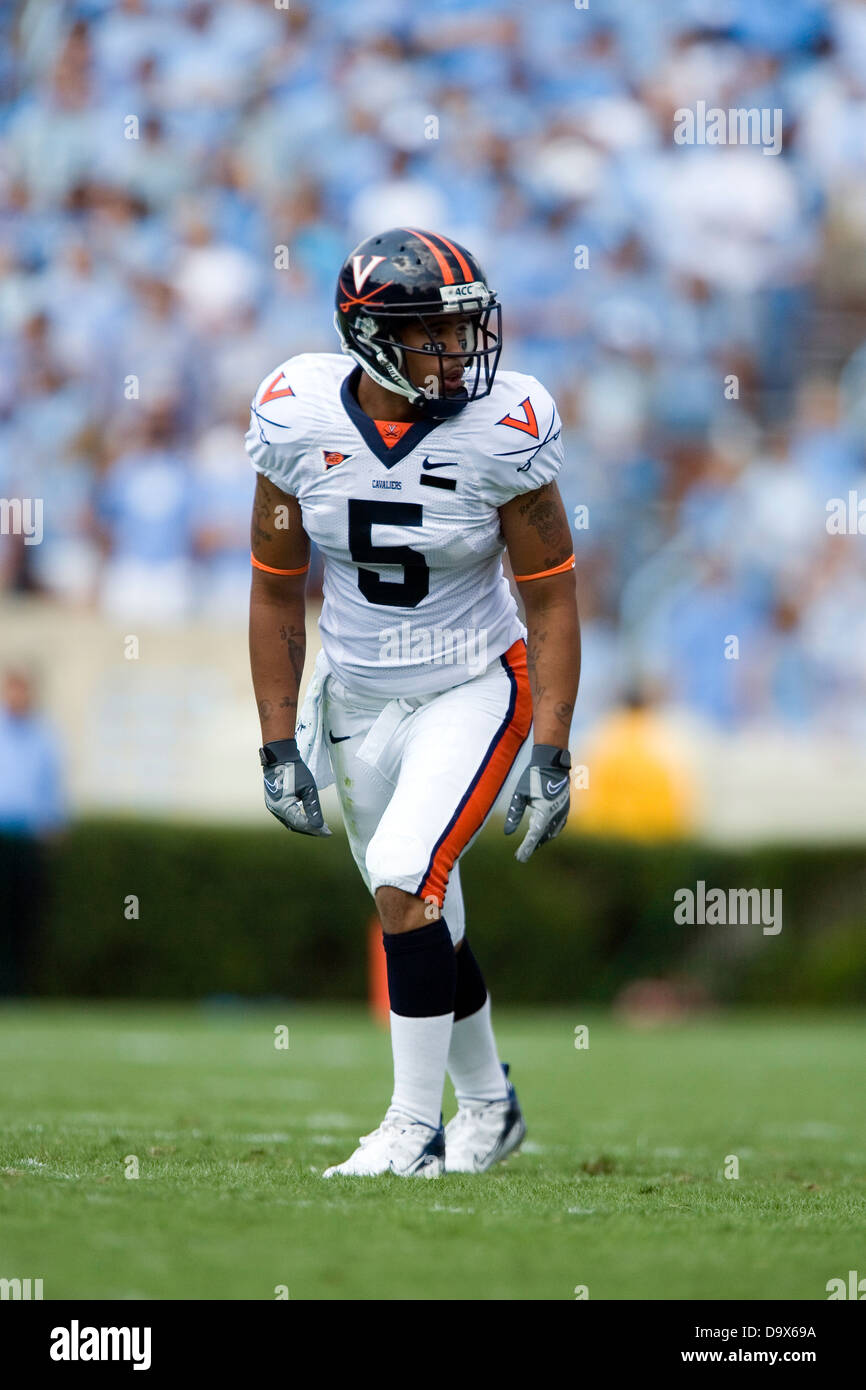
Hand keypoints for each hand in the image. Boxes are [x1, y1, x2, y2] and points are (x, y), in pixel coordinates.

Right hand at [260, 738, 331, 836]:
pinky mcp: (273, 802)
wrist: (280, 757)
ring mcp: (272, 806)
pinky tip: (307, 818)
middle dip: (311, 829)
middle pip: (295, 825)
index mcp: (283, 807)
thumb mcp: (308, 789)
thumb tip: (319, 826)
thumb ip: (313, 808)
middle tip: (326, 831)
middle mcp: (275, 810)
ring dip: (304, 825)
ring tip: (319, 826)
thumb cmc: (295, 770)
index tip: (329, 832)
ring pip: (290, 822)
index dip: (316, 829)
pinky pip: (286, 815)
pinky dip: (297, 819)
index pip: (302, 824)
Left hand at [504, 744, 569, 862]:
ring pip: (552, 832)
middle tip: (521, 855)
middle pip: (543, 836)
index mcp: (544, 812)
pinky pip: (558, 825)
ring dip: (541, 840)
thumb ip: (514, 814)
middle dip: (532, 846)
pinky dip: (549, 831)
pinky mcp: (565, 807)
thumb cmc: (533, 776)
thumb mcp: (520, 795)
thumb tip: (508, 833)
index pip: (533, 835)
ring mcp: (563, 811)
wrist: (551, 762)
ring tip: (530, 846)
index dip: (526, 847)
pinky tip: (543, 833)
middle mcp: (556, 814)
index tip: (519, 857)